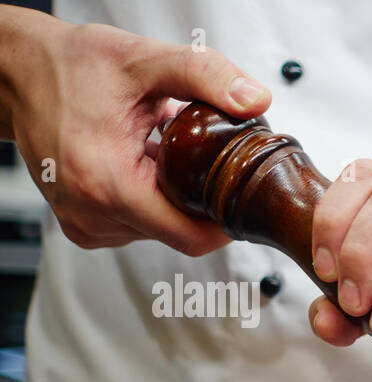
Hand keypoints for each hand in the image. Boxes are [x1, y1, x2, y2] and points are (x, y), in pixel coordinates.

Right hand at [2, 13, 269, 253]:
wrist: (20, 73)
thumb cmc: (72, 66)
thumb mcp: (144, 60)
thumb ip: (205, 76)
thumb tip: (254, 100)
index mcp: (107, 183)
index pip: (190, 237)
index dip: (225, 224)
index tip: (240, 198)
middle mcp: (91, 213)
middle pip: (178, 233)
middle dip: (198, 202)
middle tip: (200, 159)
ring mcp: (85, 223)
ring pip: (159, 231)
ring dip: (171, 198)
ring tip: (161, 153)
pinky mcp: (83, 225)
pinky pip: (136, 225)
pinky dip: (149, 198)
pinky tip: (142, 164)